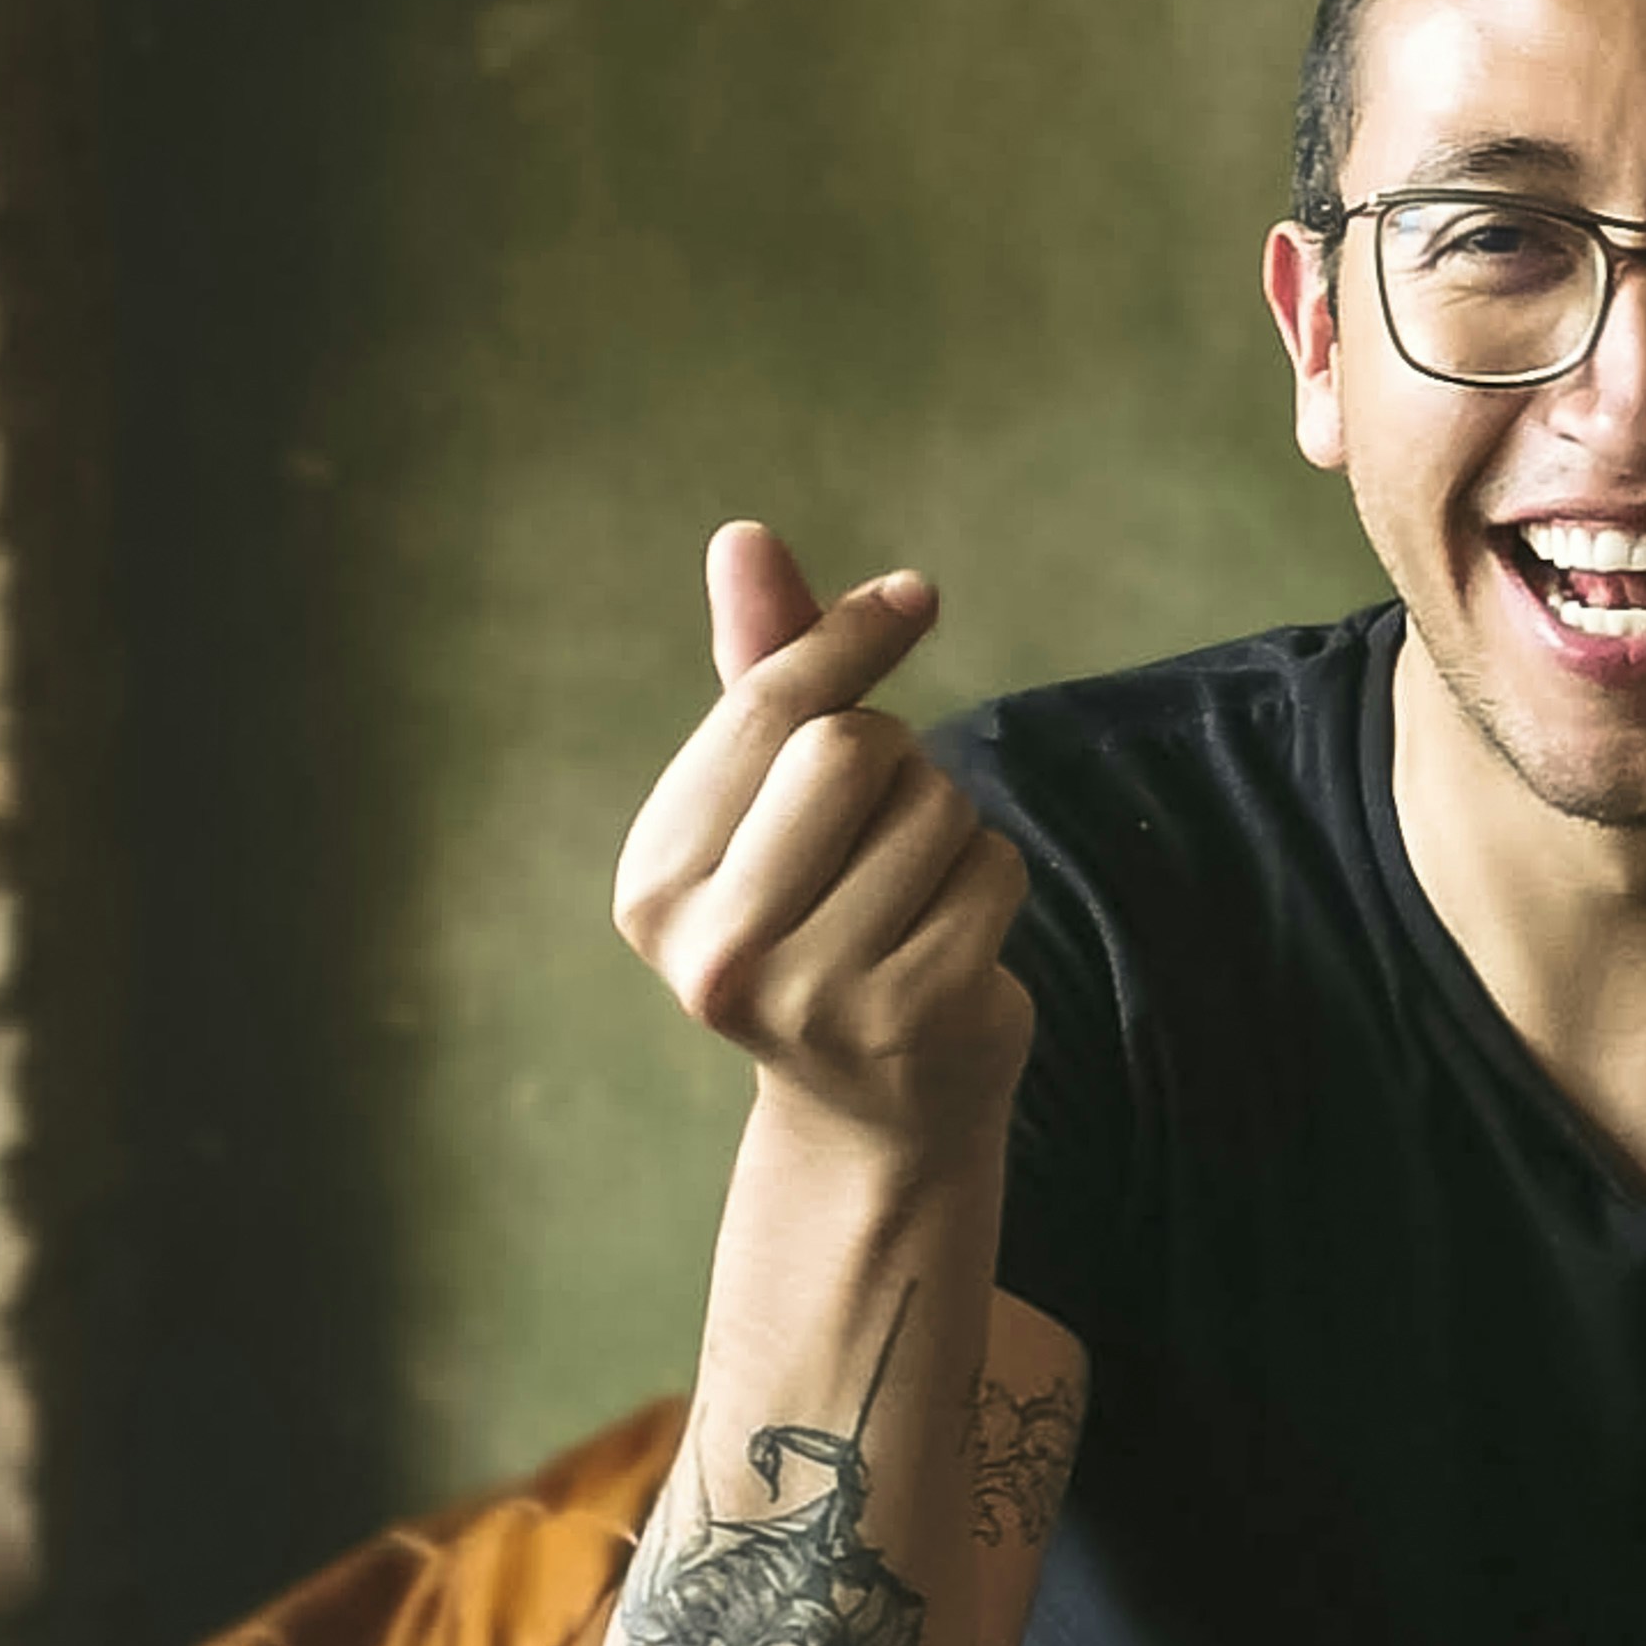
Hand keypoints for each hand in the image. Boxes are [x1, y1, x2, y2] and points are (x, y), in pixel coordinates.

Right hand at [609, 521, 1035, 1162]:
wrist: (874, 1109)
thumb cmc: (817, 917)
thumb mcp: (770, 801)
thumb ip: (760, 670)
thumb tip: (742, 535)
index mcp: (653, 884)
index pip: (764, 706)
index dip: (848, 638)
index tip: (912, 598)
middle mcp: (716, 952)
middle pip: (854, 747)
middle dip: (894, 763)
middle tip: (876, 834)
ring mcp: (813, 998)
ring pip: (935, 806)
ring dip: (948, 827)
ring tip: (908, 897)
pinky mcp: (913, 1021)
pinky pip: (993, 871)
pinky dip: (991, 884)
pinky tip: (951, 942)